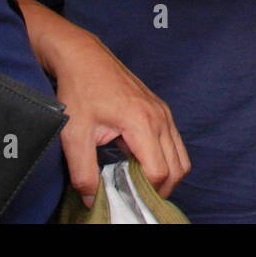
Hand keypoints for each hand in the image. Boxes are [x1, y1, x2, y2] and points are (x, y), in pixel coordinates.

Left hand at [45, 23, 190, 206]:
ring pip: (181, 156)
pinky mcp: (160, 109)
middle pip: (179, 167)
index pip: (159, 171)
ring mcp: (163, 111)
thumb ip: (83, 172)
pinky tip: (139, 162)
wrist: (83, 57)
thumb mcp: (74, 135)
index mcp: (142, 122)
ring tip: (139, 184)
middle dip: (162, 189)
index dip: (146, 192)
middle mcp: (160, 117)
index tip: (127, 199)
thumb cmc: (79, 91)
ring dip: (167, 175)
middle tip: (137, 198)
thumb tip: (92, 199)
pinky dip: (166, 159)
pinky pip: (174, 142)